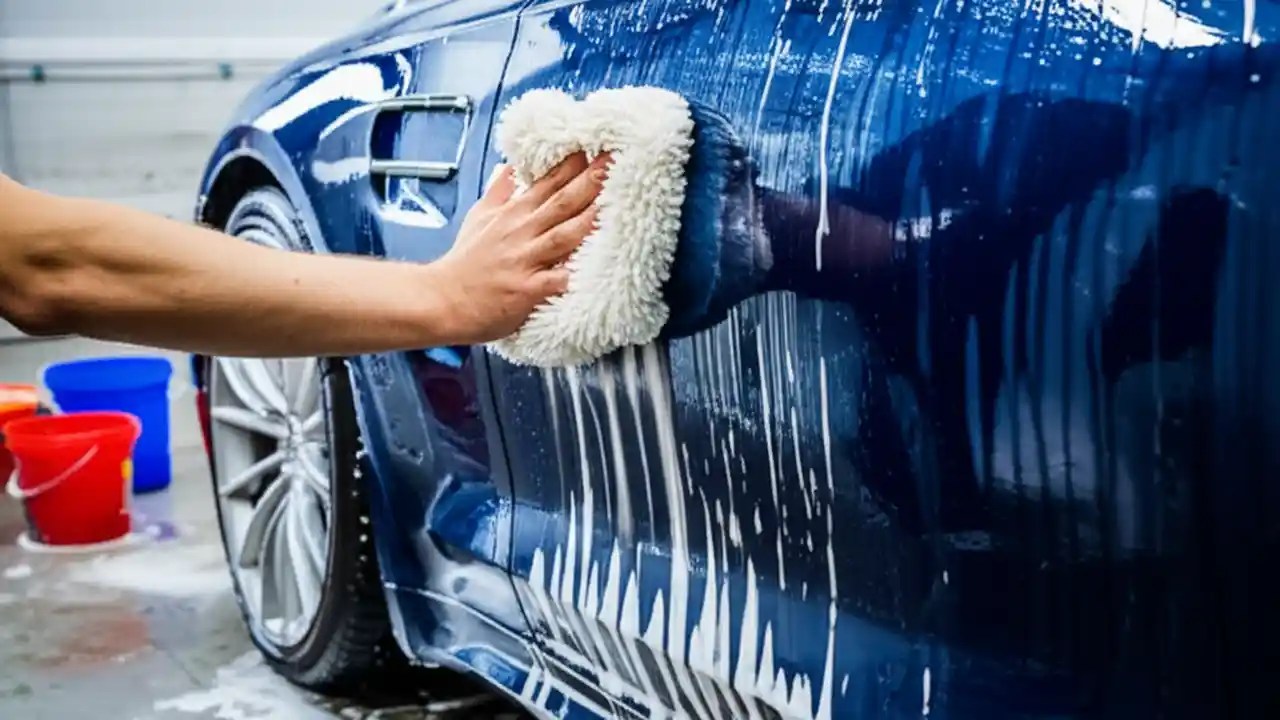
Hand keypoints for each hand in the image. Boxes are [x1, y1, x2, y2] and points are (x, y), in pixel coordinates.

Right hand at [431, 152, 609, 343]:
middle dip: (589, 181)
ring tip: (612, 204)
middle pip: (561, 202)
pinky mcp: (526, 290)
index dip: (573, 164)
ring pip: (563, 235)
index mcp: (513, 214)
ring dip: (588, 219)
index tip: (596, 147)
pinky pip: (556, 281)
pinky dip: (573, 274)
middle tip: (612, 162)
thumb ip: (499, 191)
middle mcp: (521, 232)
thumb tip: (511, 166)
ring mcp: (524, 260)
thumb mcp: (479, 217)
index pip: (548, 182)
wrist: (442, 299)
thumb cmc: (465, 262)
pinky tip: (595, 269)